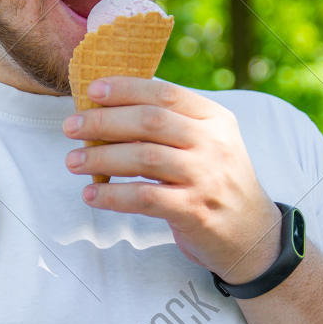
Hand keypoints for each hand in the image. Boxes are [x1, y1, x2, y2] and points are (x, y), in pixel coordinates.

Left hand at [64, 76, 284, 283]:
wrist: (252, 234)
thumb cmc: (216, 183)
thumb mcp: (208, 144)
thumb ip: (171, 125)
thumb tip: (109, 108)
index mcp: (215, 119)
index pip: (165, 94)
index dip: (125, 89)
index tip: (91, 90)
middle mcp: (213, 144)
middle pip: (150, 121)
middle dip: (104, 121)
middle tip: (70, 127)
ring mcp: (205, 177)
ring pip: (143, 157)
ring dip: (101, 157)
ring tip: (73, 161)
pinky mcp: (194, 211)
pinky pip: (144, 198)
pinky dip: (112, 195)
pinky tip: (91, 194)